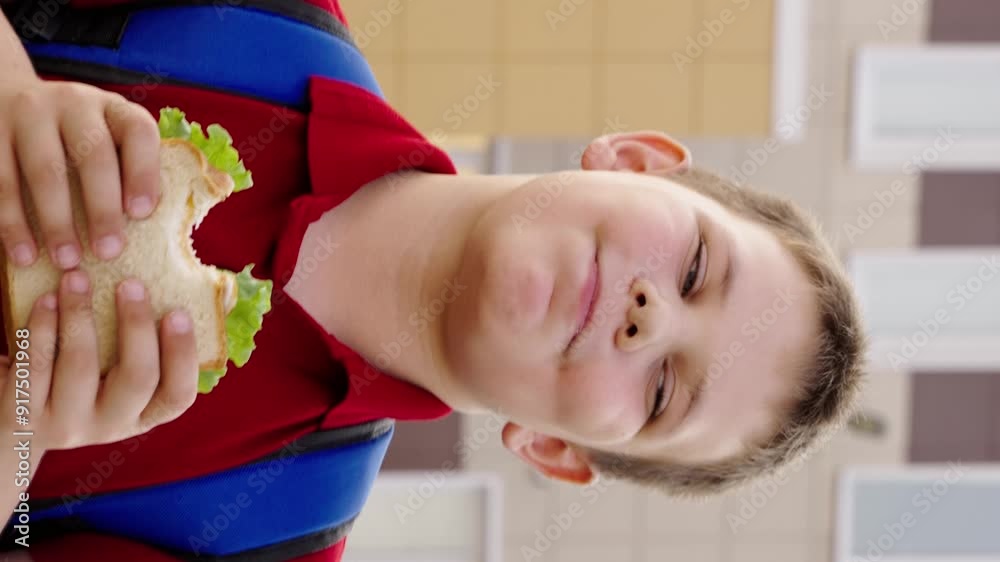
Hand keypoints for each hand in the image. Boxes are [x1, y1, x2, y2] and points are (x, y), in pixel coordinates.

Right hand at [0, 77, 160, 268]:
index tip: (142, 213)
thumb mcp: (108, 137)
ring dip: (57, 221)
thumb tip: (150, 225)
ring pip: (45, 171)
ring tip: (67, 260)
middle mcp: (73, 104)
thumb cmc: (77, 136)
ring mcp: (28, 115)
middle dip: (102, 208)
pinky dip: (13, 222)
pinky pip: (1, 181)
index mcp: (113, 108)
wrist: (9, 95)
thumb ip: (128, 167)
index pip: (138, 130)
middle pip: (93, 155)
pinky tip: (24, 253)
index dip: (143, 172)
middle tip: (108, 251)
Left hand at [0, 270, 197, 451]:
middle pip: (138, 378)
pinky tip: (46, 300)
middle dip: (137, 325)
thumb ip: (137, 351)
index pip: (178, 395)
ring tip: (76, 278)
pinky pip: (35, 366)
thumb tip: (162, 287)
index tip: (177, 311)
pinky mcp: (24, 415)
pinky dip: (41, 327)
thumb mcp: (112, 380)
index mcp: (143, 415)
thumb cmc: (79, 383)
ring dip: (80, 315)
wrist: (16, 424)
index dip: (183, 354)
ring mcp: (67, 424)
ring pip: (81, 367)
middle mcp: (111, 426)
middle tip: (131, 284)